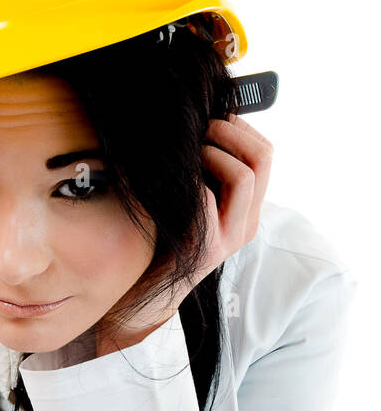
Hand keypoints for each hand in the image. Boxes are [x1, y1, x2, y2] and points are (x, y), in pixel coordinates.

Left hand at [94, 113, 273, 355]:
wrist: (144, 292)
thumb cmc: (161, 237)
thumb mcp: (188, 200)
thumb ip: (202, 173)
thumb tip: (199, 124)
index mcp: (247, 208)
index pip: (266, 153)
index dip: (241, 127)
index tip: (213, 117)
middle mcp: (247, 223)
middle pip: (263, 157)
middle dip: (230, 132)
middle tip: (201, 129)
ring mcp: (231, 237)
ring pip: (244, 175)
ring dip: (212, 152)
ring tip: (188, 154)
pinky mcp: (208, 248)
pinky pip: (207, 199)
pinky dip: (190, 181)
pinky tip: (171, 181)